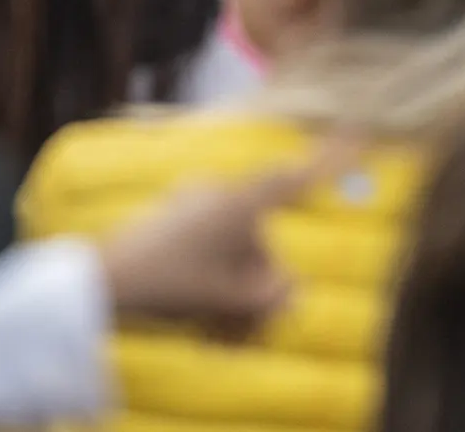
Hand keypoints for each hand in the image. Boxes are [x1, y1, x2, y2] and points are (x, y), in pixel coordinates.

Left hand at [98, 140, 357, 338]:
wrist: (104, 279)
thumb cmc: (172, 283)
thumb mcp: (230, 298)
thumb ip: (270, 294)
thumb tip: (293, 288)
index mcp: (240, 204)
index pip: (296, 179)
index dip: (332, 159)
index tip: (359, 133)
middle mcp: (220, 194)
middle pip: (261, 238)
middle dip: (259, 283)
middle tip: (245, 328)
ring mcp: (194, 203)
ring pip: (233, 247)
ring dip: (233, 289)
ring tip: (215, 331)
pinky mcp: (173, 217)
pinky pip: (208, 247)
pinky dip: (212, 280)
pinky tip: (198, 315)